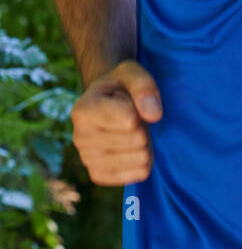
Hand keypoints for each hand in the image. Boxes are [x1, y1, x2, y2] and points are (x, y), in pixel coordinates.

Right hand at [70, 59, 162, 186]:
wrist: (106, 104)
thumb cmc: (121, 87)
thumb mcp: (132, 73)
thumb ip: (144, 87)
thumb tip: (154, 115)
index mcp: (82, 111)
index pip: (130, 120)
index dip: (139, 108)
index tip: (127, 102)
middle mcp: (79, 138)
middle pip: (137, 140)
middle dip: (143, 127)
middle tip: (131, 118)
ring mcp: (87, 160)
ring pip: (141, 158)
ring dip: (145, 143)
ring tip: (130, 131)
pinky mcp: (99, 175)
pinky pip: (139, 173)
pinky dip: (144, 161)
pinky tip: (131, 148)